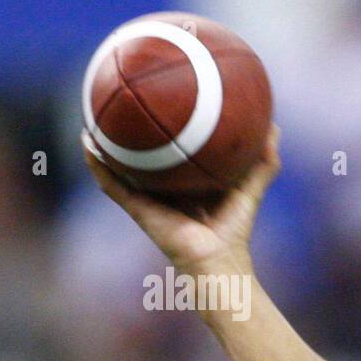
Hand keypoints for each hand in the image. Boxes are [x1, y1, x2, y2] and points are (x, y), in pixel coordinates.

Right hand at [81, 123, 281, 275]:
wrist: (216, 260)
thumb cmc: (235, 229)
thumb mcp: (251, 188)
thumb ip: (264, 162)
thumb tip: (274, 128)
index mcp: (187, 184)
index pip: (174, 153)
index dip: (168, 131)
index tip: (163, 103)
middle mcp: (164, 189)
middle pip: (143, 156)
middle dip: (132, 132)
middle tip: (125, 100)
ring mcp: (147, 198)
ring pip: (119, 167)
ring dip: (105, 144)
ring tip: (94, 115)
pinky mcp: (136, 209)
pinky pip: (110, 184)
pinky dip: (97, 165)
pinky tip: (87, 143)